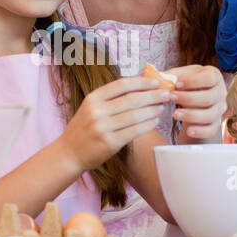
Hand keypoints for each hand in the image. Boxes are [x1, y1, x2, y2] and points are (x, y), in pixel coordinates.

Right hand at [59, 75, 175, 170]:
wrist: (69, 153)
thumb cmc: (84, 129)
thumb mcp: (91, 108)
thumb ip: (111, 99)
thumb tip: (140, 89)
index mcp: (93, 98)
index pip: (122, 85)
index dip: (141, 82)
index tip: (156, 82)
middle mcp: (97, 111)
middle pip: (132, 99)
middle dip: (153, 96)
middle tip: (168, 94)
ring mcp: (103, 128)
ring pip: (136, 115)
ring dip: (153, 110)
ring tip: (162, 107)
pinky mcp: (110, 143)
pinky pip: (134, 131)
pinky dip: (148, 125)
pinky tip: (155, 121)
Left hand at [168, 65, 227, 141]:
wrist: (192, 99)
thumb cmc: (185, 84)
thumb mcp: (180, 76)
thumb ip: (172, 76)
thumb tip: (161, 78)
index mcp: (214, 75)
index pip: (209, 78)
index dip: (193, 81)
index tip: (177, 84)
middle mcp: (220, 92)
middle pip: (209, 97)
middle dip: (188, 99)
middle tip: (171, 98)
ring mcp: (219, 109)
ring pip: (210, 115)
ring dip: (191, 115)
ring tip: (175, 114)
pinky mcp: (216, 123)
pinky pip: (211, 130)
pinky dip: (200, 131)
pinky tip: (188, 131)